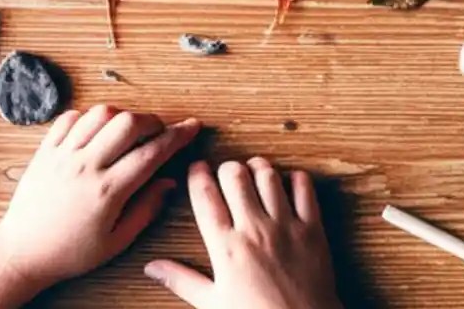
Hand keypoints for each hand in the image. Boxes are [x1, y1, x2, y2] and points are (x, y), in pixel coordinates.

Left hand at [0, 106, 200, 287]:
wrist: (21, 253)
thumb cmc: (69, 252)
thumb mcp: (116, 241)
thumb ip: (146, 209)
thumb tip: (169, 183)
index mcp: (107, 191)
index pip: (152, 152)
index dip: (178, 135)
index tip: (192, 127)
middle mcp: (85, 166)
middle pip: (128, 122)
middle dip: (152, 120)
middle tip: (157, 133)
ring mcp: (62, 155)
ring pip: (100, 113)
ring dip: (121, 116)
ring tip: (126, 132)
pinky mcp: (44, 151)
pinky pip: (69, 118)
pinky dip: (88, 117)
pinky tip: (96, 132)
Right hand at [144, 159, 339, 308]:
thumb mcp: (212, 303)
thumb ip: (181, 280)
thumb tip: (151, 267)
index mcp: (226, 247)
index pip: (205, 197)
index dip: (197, 175)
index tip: (196, 169)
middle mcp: (254, 229)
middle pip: (234, 176)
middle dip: (226, 168)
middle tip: (225, 172)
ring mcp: (285, 226)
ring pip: (268, 175)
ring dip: (258, 167)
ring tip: (253, 171)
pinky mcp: (312, 228)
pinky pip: (305, 188)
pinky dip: (296, 178)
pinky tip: (288, 182)